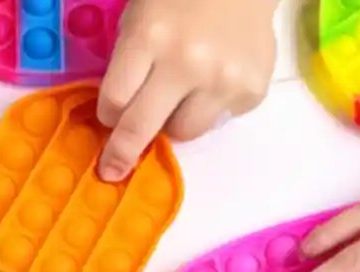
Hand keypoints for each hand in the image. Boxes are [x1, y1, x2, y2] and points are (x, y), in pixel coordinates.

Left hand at [96, 0, 276, 180]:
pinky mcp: (252, 90)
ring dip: (175, 121)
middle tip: (112, 168)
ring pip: (184, 132)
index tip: (109, 119)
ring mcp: (223, 80)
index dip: (107, 115)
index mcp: (149, 37)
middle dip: (122, 153)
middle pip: (141, 128)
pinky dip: (211, 106)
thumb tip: (118, 114)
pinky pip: (219, 119)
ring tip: (183, 93)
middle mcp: (186, 63)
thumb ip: (129, 61)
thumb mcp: (141, 16)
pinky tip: (216, 76)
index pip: (114, 101)